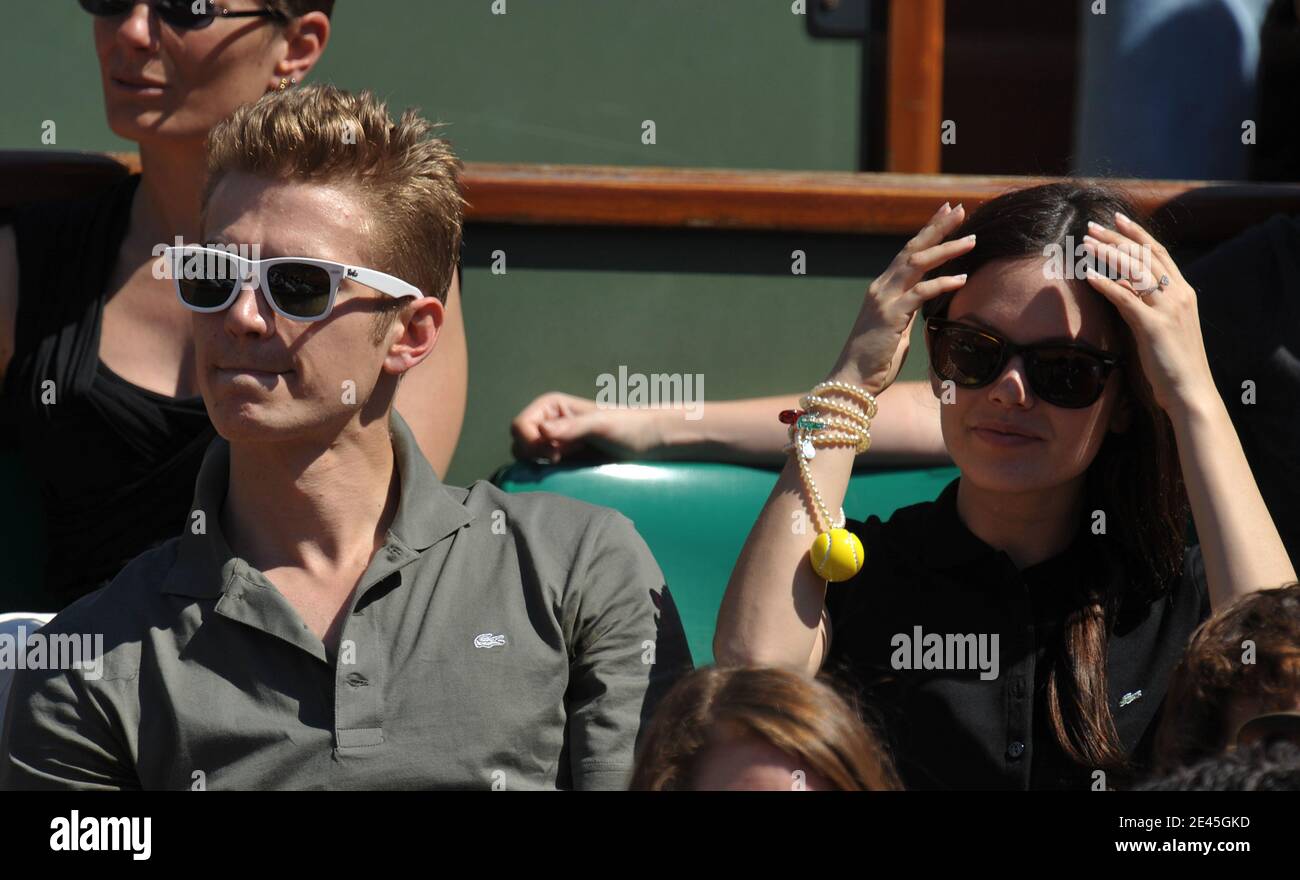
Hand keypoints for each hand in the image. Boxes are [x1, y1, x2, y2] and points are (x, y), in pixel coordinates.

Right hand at [510, 391, 663, 462]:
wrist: (648, 441)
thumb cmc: (628, 426)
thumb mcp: (600, 425)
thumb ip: (571, 427)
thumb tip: (542, 432)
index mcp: (551, 406)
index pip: (520, 426)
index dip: (531, 442)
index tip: (555, 452)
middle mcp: (548, 421)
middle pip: (518, 442)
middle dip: (533, 453)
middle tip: (561, 457)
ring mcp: (554, 441)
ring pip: (526, 457)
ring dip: (539, 463)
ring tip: (566, 462)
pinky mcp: (562, 459)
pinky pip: (541, 468)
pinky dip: (546, 472)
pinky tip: (565, 470)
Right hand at [827, 202, 973, 391]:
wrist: (851, 379)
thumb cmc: (875, 360)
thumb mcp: (896, 328)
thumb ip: (908, 311)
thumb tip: (925, 302)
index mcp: (883, 289)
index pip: (908, 252)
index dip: (928, 231)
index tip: (947, 213)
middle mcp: (882, 287)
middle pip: (913, 249)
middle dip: (937, 227)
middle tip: (959, 208)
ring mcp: (884, 300)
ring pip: (918, 264)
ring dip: (946, 249)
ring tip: (971, 240)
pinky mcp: (890, 316)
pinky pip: (921, 293)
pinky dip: (943, 283)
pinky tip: (963, 278)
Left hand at [1081, 213, 1217, 416]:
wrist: (1191, 391)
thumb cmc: (1174, 364)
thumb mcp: (1164, 327)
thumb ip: (1147, 305)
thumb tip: (1122, 287)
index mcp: (1184, 292)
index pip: (1159, 253)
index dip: (1137, 234)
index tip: (1118, 219)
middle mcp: (1179, 295)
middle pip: (1144, 256)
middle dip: (1116, 238)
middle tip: (1092, 226)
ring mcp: (1167, 309)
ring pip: (1134, 271)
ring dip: (1107, 254)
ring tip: (1085, 243)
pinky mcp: (1153, 326)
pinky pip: (1125, 299)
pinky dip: (1105, 284)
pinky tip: (1087, 276)